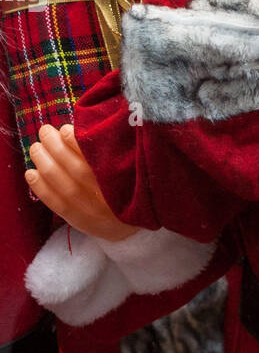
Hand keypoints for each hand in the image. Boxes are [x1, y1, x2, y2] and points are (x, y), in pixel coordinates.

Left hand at [25, 124, 139, 241]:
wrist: (134, 227)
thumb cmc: (126, 186)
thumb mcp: (128, 166)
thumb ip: (108, 149)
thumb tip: (81, 126)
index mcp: (124, 177)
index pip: (98, 157)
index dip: (77, 143)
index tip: (64, 130)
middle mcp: (110, 196)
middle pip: (78, 169)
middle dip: (56, 147)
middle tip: (45, 131)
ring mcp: (95, 211)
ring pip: (65, 186)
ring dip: (45, 164)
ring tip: (35, 148)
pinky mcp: (82, 221)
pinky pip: (57, 204)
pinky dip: (41, 188)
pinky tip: (31, 173)